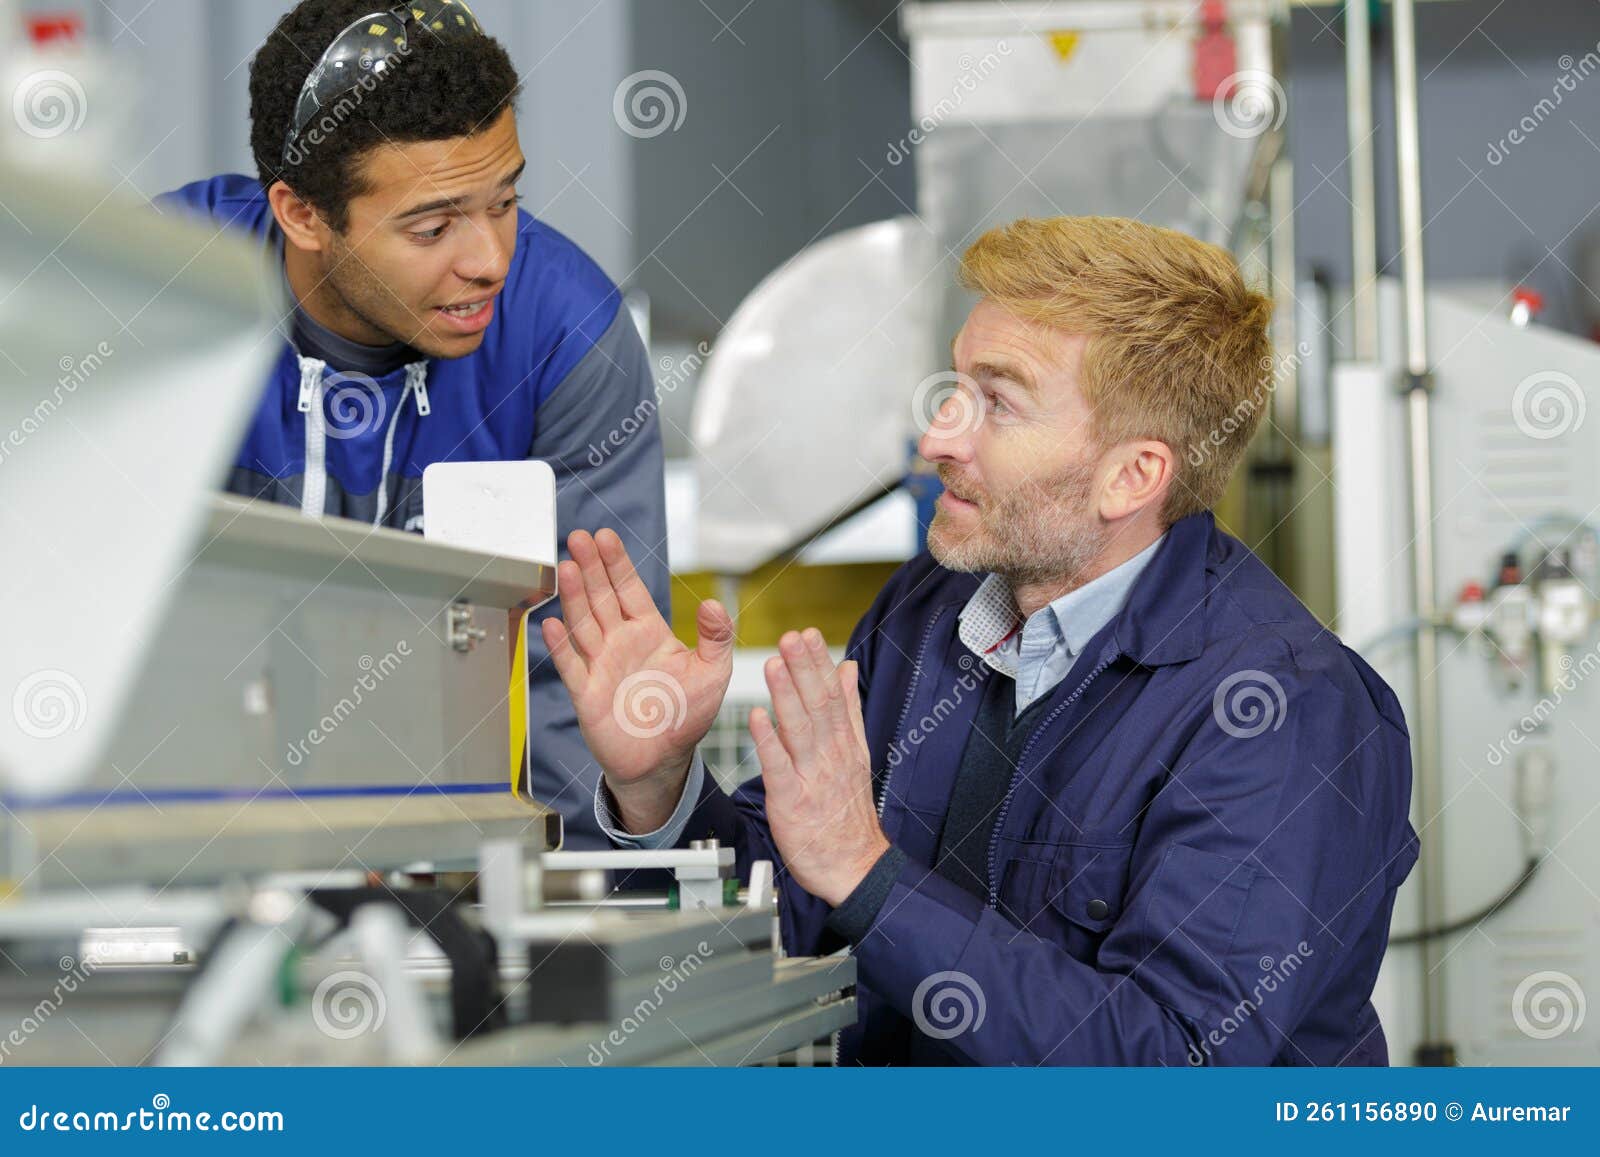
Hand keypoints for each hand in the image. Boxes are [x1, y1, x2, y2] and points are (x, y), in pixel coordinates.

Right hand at [540, 529, 733, 832]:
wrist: (663, 761)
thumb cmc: (687, 715)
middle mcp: (620, 642)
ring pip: (583, 624)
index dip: (617, 563)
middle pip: (601, 597)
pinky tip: (551, 623)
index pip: (629, 589)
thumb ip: (717, 638)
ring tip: (565, 569)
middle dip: (590, 567)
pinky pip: (571, 666)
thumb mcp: (713, 673)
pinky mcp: (587, 694)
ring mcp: (600, 665)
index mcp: (648, 632)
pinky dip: (561, 646)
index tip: (605, 537)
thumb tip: (714, 604)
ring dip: (574, 597)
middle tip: (578, 538)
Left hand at [750, 629, 889, 906]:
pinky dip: (769, 742)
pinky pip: (779, 767)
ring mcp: (812, 777)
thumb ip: (850, 710)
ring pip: (800, 730)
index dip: (819, 663)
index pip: (833, 696)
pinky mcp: (792, 801)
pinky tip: (758, 718)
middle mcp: (831, 755)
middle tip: (791, 637)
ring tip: (774, 664)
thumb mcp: (856, 754)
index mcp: (844, 743)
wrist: (853, 866)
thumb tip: (848, 668)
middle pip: (818, 706)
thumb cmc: (847, 812)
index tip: (807, 634)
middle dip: (804, 669)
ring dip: (787, 695)